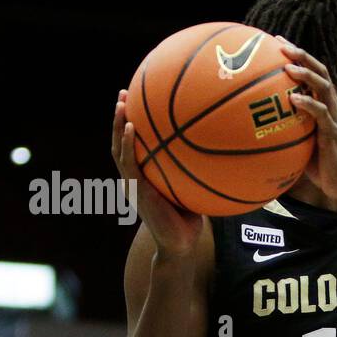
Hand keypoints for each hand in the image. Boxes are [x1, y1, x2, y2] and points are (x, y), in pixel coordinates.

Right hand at [111, 89, 201, 257]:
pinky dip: (128, 145)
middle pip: (120, 141)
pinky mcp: (137, 191)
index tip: (134, 100)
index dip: (131, 123)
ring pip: (118, 149)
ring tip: (120, 104)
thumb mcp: (192, 188)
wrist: (180, 244)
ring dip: (118, 126)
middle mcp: (134, 177)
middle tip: (122, 93)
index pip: (133, 145)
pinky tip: (132, 128)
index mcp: (143, 175)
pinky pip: (129, 164)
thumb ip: (195, 169)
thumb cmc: (189, 219)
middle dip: (120, 117)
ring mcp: (133, 184)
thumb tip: (219, 147)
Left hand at [278, 39, 336, 207]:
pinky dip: (308, 103)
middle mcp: (333, 106)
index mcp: (326, 105)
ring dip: (306, 74)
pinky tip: (293, 98)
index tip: (278, 42)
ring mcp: (335, 118)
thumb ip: (286, 127)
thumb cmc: (320, 166)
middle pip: (321, 71)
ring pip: (324, 87)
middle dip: (302, 55)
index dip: (299, 56)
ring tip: (288, 67)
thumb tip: (254, 125)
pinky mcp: (333, 133)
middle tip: (281, 44)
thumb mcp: (300, 141)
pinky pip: (321, 113)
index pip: (315, 73)